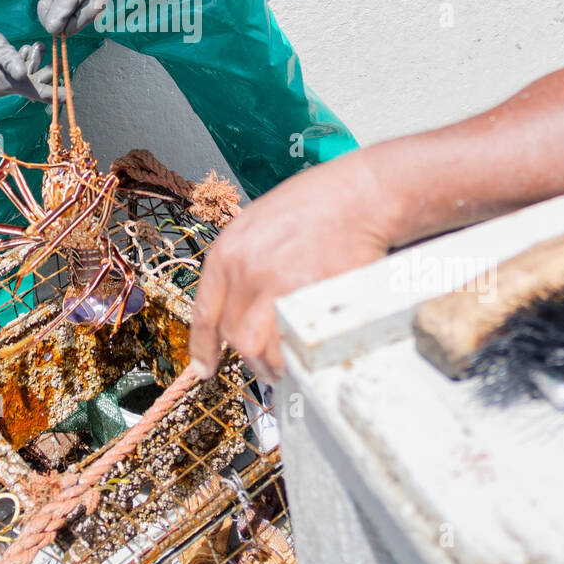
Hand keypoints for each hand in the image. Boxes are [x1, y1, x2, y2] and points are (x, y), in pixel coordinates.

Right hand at [0, 11, 63, 101]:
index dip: (54, 95)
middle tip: (48, 51)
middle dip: (43, 69)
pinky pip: (15, 77)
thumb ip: (10, 59)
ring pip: (24, 78)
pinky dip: (22, 65)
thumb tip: (23, 74)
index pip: (34, 92)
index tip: (71, 96)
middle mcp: (2, 90)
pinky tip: (22, 50)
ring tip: (35, 46)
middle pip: (32, 85)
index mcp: (5, 84)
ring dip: (33, 63)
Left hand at [188, 153, 395, 381]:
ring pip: (261, 349)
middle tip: (263, 366)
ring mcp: (279, 287)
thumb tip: (237, 303)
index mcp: (229, 250)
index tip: (204, 367)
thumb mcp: (259, 222)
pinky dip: (298, 359)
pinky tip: (304, 356)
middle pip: (235, 336)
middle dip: (248, 358)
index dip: (203, 346)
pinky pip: (295, 346)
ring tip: (285, 366)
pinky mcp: (312, 300)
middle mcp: (247, 271)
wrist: (360, 196)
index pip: (205, 311)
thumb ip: (242, 261)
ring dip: (272, 364)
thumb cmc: (315, 204)